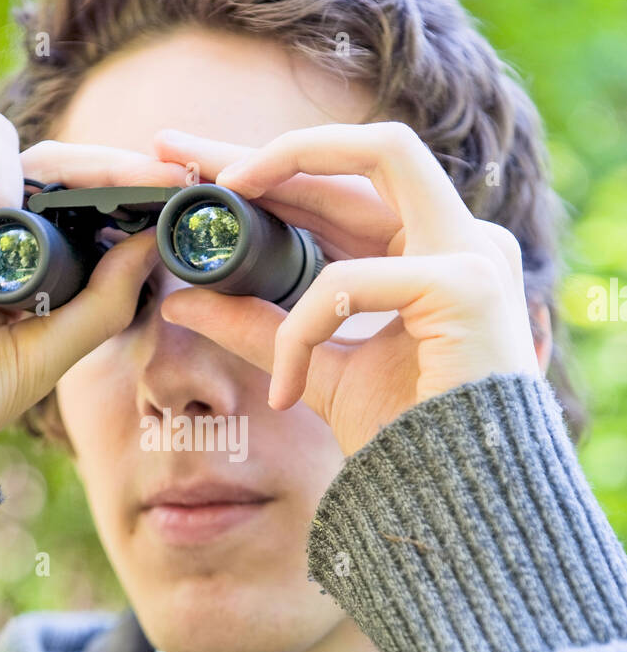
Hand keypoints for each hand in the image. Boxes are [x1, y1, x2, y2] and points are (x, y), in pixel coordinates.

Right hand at [0, 111, 186, 464]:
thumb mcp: (43, 357)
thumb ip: (101, 303)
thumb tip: (153, 243)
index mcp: (22, 264)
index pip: (81, 202)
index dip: (129, 185)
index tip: (184, 185)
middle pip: (54, 162)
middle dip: (109, 166)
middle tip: (156, 177)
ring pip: (5, 141)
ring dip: (17, 191)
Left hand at [154, 123, 541, 456]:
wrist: (459, 510)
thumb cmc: (406, 442)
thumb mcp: (316, 369)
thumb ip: (258, 328)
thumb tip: (180, 297)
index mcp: (431, 252)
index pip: (347, 189)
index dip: (274, 167)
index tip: (194, 167)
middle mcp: (461, 237)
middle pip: (364, 149)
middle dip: (267, 141)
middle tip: (178, 148)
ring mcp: (473, 252)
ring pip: (381, 155)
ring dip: (290, 164)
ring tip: (221, 197)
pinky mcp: (467, 284)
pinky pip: (349, 281)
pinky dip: (302, 327)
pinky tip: (288, 387)